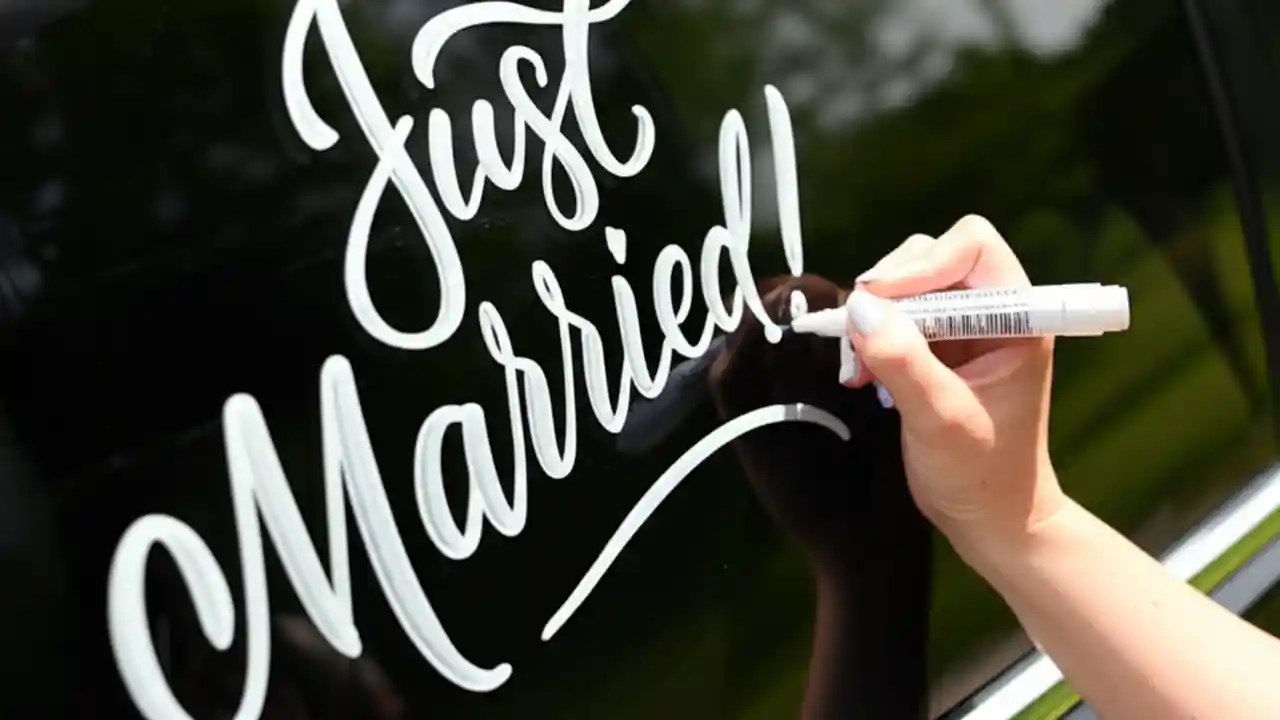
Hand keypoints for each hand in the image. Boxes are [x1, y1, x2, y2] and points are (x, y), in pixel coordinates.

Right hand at [842, 215, 1066, 550]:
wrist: (992, 521)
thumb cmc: (985, 476)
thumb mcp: (941, 419)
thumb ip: (903, 360)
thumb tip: (859, 308)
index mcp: (1020, 319)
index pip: (971, 246)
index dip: (924, 263)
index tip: (880, 301)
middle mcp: (994, 314)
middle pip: (932, 257)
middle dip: (890, 291)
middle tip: (858, 335)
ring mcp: (963, 331)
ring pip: (907, 286)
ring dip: (873, 317)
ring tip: (856, 364)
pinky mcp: (936, 350)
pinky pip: (894, 319)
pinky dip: (869, 339)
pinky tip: (859, 374)